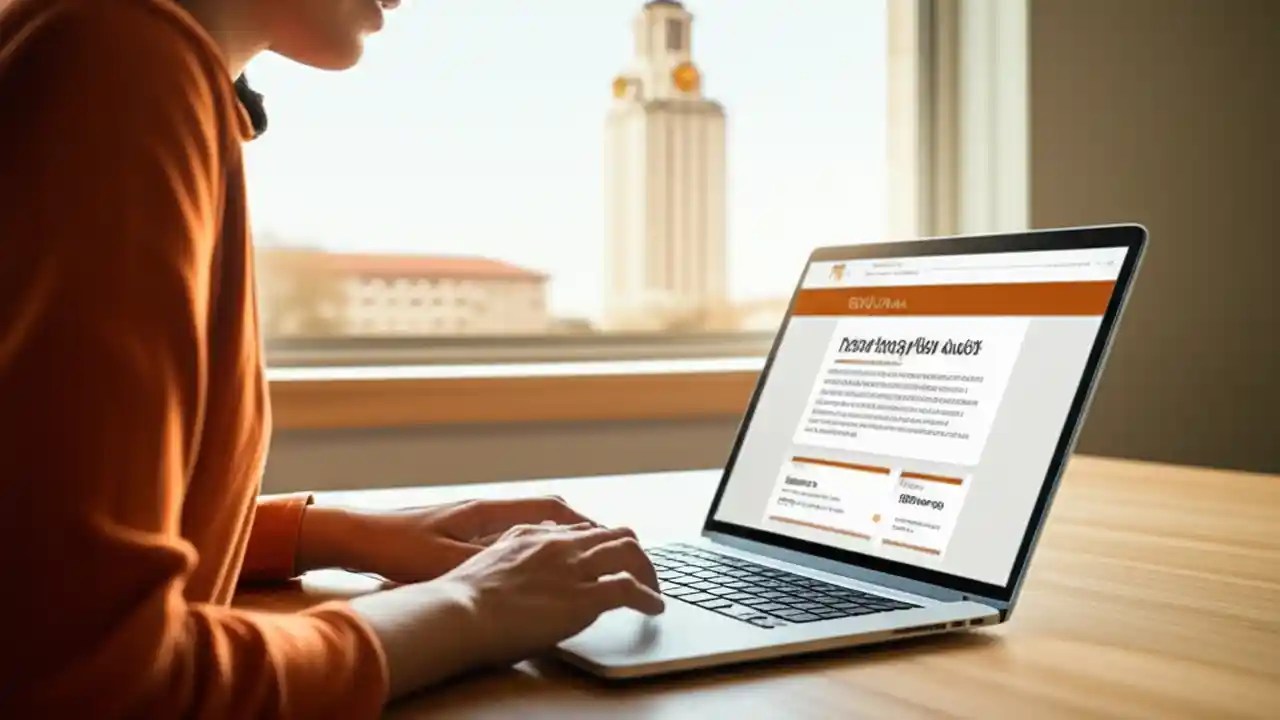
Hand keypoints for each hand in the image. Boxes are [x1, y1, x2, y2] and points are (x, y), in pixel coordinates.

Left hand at [296, 497, 596, 582]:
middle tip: (604, 543)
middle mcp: (484, 509)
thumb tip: (530, 563)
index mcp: (486, 512)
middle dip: (578, 525)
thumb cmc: (397, 547)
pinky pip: (510, 530)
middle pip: (544, 509)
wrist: (358, 535)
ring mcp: (472, 517)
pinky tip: (532, 560)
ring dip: (555, 532)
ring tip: (578, 552)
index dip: (582, 522)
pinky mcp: (459, 530)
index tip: (606, 536)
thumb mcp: (446, 561)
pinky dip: (532, 540)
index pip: (549, 508)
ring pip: (527, 520)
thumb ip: (489, 560)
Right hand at [348, 522, 663, 697]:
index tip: (606, 556)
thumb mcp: (482, 565)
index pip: (579, 531)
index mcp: (530, 535)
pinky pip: (630, 589)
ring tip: (653, 588)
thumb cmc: (459, 601)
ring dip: (647, 570)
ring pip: (628, 552)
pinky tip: (654, 608)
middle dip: (630, 551)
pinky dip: (649, 597)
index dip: (599, 543)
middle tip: (639, 570)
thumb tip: (514, 572)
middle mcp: (556, 544)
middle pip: (611, 533)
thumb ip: (505, 560)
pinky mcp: (584, 596)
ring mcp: (573, 567)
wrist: (456, 613)